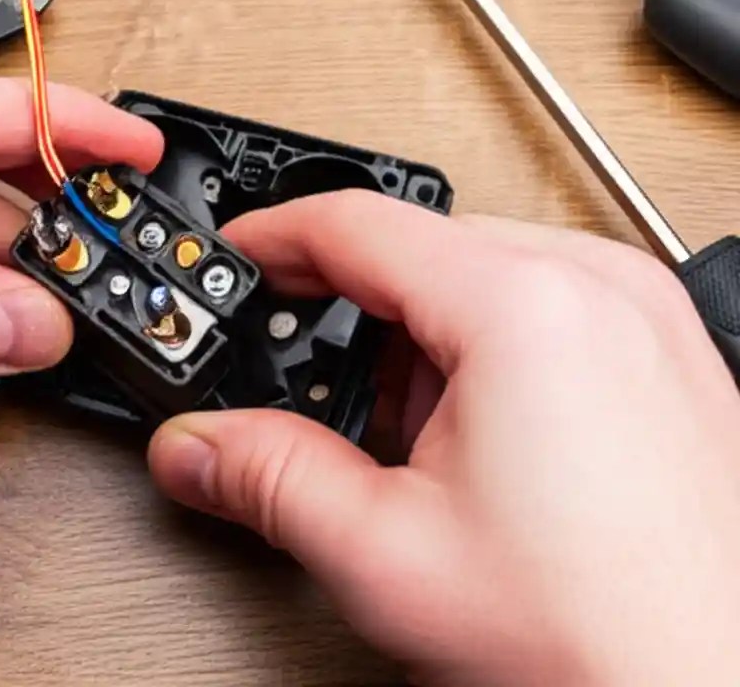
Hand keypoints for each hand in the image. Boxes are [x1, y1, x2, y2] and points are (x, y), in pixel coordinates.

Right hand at [147, 191, 739, 685]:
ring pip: (482, 279)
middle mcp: (602, 290)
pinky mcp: (667, 359)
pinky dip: (485, 356)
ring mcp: (647, 320)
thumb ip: (267, 479)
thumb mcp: (386, 554)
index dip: (270, 239)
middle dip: (345, 311)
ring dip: (419, 342)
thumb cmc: (605, 639)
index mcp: (526, 308)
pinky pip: (546, 312)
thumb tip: (194, 446)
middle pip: (419, 248)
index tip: (231, 264)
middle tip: (303, 383)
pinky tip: (477, 446)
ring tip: (410, 444)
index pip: (357, 223)